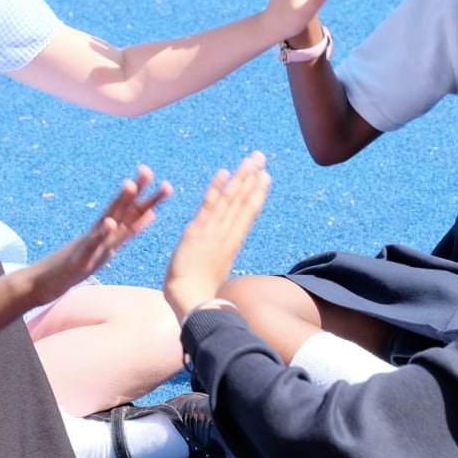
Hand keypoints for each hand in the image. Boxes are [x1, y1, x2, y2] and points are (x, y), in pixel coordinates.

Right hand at [23, 166, 171, 306]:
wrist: (42, 282)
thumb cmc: (76, 266)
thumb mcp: (107, 249)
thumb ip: (126, 233)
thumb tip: (150, 215)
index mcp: (109, 234)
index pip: (132, 214)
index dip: (148, 200)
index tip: (165, 184)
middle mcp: (100, 234)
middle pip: (122, 210)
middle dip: (137, 192)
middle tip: (149, 170)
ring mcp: (90, 243)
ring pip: (107, 220)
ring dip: (118, 203)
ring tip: (130, 185)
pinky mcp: (79, 257)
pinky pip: (91, 244)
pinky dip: (101, 234)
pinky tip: (109, 223)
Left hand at [163, 152, 271, 320]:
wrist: (192, 300)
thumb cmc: (201, 292)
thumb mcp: (215, 270)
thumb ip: (220, 257)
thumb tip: (223, 256)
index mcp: (232, 242)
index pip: (247, 212)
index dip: (256, 193)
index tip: (265, 177)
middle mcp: (227, 233)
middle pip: (242, 200)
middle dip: (252, 177)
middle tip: (260, 157)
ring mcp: (214, 231)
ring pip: (230, 199)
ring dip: (241, 177)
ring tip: (251, 159)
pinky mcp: (198, 231)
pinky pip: (209, 205)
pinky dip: (216, 188)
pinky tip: (225, 172)